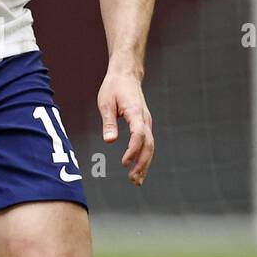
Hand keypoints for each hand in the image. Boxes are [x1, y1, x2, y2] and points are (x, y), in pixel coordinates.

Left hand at [97, 70, 153, 185]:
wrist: (126, 75)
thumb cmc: (114, 87)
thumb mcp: (106, 103)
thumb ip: (109, 122)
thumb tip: (110, 141)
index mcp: (135, 112)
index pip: (139, 134)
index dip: (133, 150)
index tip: (124, 162)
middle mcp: (145, 119)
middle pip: (149, 145)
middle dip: (142, 163)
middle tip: (133, 180)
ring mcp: (146, 122)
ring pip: (150, 146)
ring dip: (144, 164)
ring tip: (136, 181)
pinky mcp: (144, 125)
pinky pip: (147, 143)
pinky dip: (144, 157)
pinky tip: (137, 169)